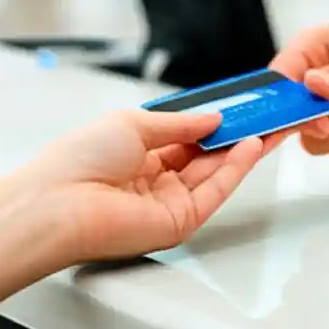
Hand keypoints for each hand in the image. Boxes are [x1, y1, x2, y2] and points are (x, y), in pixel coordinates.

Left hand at [25, 111, 284, 263]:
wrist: (56, 204)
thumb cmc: (77, 162)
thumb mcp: (133, 123)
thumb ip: (179, 123)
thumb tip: (213, 117)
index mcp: (138, 157)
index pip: (187, 138)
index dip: (215, 122)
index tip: (240, 106)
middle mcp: (156, 182)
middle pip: (207, 156)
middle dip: (238, 135)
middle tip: (267, 115)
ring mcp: (169, 204)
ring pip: (216, 173)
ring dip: (246, 149)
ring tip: (272, 124)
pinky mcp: (180, 222)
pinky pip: (215, 192)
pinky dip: (237, 169)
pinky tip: (252, 145)